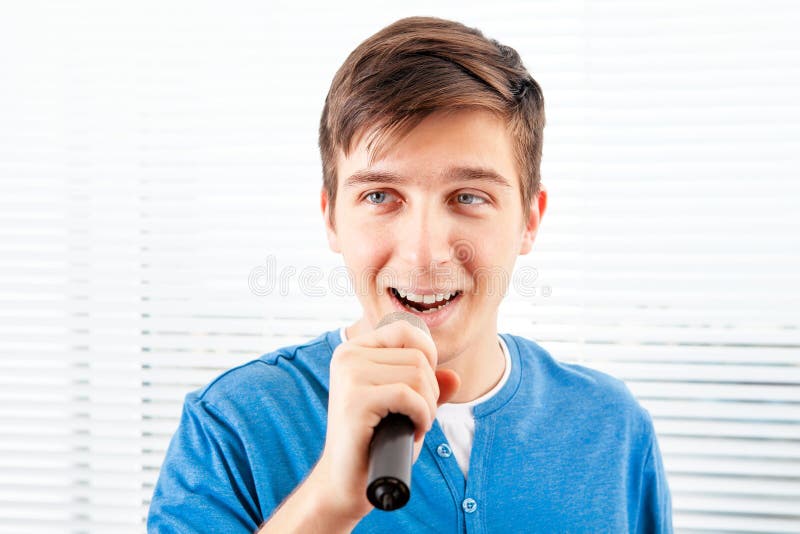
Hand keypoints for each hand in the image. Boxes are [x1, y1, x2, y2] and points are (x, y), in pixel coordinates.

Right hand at [312, 320, 460, 522]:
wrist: (347, 482)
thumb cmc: (377, 442)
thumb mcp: (406, 408)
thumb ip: (428, 388)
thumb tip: (455, 377)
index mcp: (354, 350)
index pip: (405, 331)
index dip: (427, 357)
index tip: (422, 389)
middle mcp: (348, 355)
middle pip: (417, 356)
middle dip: (431, 390)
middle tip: (418, 417)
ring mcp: (349, 375)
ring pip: (417, 375)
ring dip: (428, 406)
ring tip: (414, 425)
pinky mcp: (355, 399)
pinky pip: (409, 395)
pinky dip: (422, 415)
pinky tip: (414, 431)